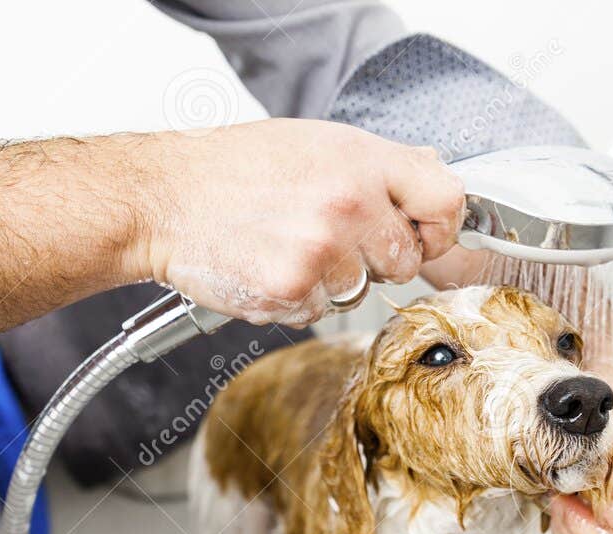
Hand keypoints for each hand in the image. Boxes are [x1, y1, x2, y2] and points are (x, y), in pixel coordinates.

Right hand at [135, 120, 465, 326]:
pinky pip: (320, 311)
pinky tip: (268, 265)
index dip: (438, 226)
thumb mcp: (317, 142)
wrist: (166, 198)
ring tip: (288, 245)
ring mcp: (321, 251)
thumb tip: (435, 179)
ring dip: (331, 281)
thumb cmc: (236, 168)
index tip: (423, 234)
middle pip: (406, 259)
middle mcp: (348, 203)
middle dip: (375, 258)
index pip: (446, 200)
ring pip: (361, 291)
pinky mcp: (292, 289)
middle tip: (327, 236)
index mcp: (361, 160)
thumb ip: (380, 163)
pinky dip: (297, 298)